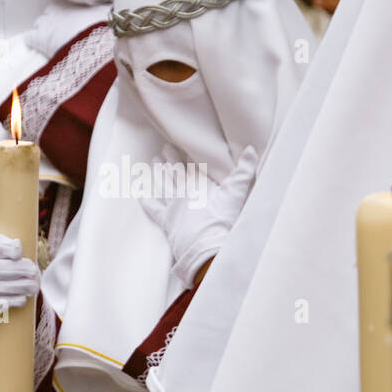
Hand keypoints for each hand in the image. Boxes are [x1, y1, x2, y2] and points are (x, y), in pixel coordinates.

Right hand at [0, 228, 39, 325]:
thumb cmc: (6, 266)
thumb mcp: (10, 251)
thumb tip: (26, 258)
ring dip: (15, 287)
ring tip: (33, 287)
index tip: (19, 252)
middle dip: (15, 270)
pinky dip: (7, 302)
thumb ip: (18, 249)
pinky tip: (22, 300)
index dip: (1, 247)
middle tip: (33, 273)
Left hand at [139, 145, 257, 287]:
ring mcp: (172, 206)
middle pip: (174, 172)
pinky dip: (147, 202)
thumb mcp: (237, 193)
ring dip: (158, 174)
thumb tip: (250, 149)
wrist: (207, 246)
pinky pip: (153, 209)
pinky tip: (141, 196)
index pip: (188, 164)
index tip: (173, 145)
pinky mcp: (166, 221)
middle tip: (162, 151)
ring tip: (154, 163)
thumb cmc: (223, 220)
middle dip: (168, 160)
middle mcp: (183, 191)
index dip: (180, 154)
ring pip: (163, 185)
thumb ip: (244, 170)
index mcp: (198, 183)